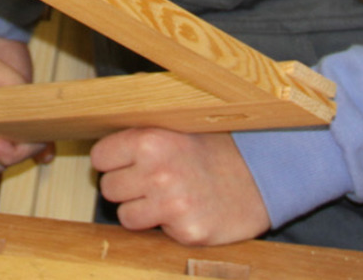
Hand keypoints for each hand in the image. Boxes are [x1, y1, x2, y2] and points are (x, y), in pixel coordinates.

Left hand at [92, 127, 270, 245]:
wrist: (263, 176)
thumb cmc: (217, 150)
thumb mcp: (177, 129)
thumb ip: (141, 137)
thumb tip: (101, 146)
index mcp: (151, 141)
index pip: (100, 157)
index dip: (112, 161)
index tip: (125, 162)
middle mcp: (158, 172)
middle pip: (108, 188)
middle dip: (127, 187)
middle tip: (151, 181)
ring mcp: (173, 205)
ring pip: (125, 215)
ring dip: (141, 210)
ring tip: (166, 197)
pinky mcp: (187, 231)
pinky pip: (154, 233)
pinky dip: (166, 225)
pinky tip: (186, 210)